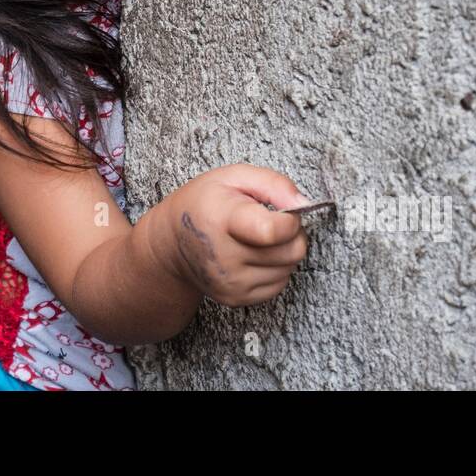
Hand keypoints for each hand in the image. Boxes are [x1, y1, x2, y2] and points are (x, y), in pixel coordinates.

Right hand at [152, 163, 311, 307]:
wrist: (171, 243)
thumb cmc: (203, 204)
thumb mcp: (234, 176)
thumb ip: (273, 183)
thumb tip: (304, 204)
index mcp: (222, 219)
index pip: (273, 231)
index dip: (291, 219)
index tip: (283, 212)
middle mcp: (224, 257)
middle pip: (291, 252)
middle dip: (292, 234)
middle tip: (273, 221)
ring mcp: (230, 282)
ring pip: (289, 269)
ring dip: (283, 252)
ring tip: (259, 238)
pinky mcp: (235, 299)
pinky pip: (279, 284)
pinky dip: (275, 268)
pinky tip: (255, 255)